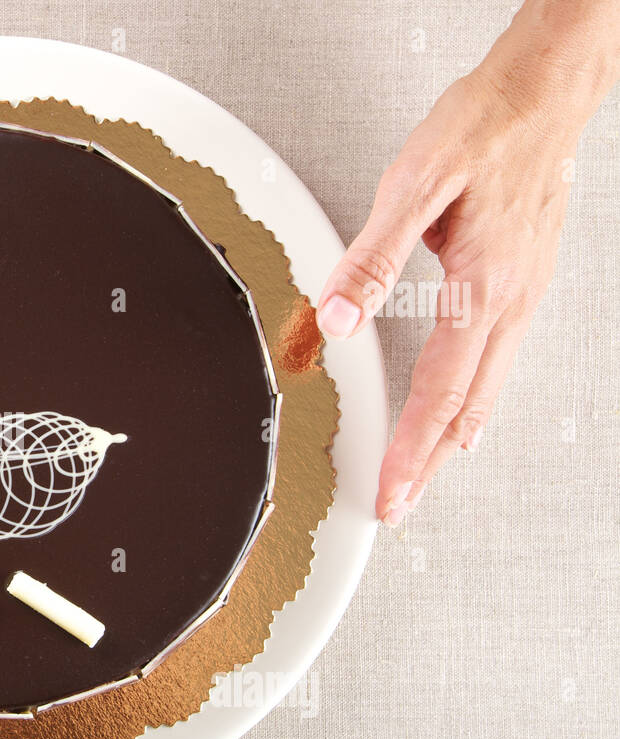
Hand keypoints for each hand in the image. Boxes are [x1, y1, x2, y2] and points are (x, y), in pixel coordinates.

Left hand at [315, 1, 618, 525]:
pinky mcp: (524, 278)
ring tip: (427, 470)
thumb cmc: (482, 128)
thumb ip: (371, 258)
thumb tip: (336, 318)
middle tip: (401, 505)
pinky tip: (467, 405)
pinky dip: (477, 396)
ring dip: (452, 435)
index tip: (391, 496)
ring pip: (488, 387)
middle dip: (430, 463)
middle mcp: (511, 301)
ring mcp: (525, 292)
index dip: (411, 452)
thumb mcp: (412, 185)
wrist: (544, 90)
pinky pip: (500, 358)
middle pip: (468, 406)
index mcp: (482, 289)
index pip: (438, 393)